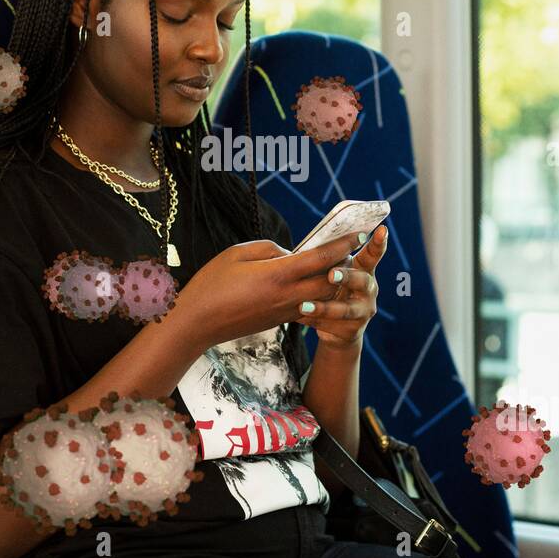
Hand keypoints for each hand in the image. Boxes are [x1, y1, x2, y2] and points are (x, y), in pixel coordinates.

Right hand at [172, 231, 369, 348]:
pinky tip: (320, 288)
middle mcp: (288, 295)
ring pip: (323, 297)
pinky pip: (309, 307)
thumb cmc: (212, 284)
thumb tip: (290, 253)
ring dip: (334, 282)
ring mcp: (286, 311)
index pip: (321, 257)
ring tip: (340, 267)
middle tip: (354, 250)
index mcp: (278, 274)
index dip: (343, 245)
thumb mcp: (237, 253)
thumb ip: (269, 248)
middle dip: (346, 265)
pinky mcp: (281, 320)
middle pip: (331, 280)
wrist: (198, 323)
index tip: (359, 234)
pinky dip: (320, 297)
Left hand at [297, 224, 388, 348]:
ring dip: (324, 307)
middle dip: (346, 277)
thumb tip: (288, 247)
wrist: (335, 330)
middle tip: (331, 274)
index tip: (382, 230)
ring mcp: (363, 311)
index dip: (378, 243)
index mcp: (363, 270)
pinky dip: (313, 320)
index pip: (372, 255)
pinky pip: (331, 325)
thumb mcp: (328, 273)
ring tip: (303, 306)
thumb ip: (320, 260)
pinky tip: (298, 316)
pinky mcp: (352, 330)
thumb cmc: (329, 290)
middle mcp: (368, 289)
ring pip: (345, 309)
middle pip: (361, 281)